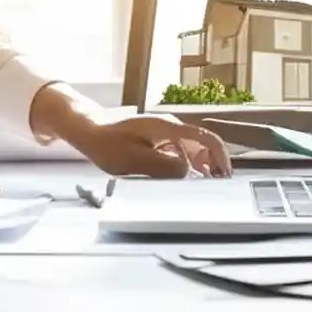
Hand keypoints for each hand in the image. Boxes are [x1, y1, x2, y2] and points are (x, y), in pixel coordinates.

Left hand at [28, 83, 231, 178]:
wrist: (86, 127)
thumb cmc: (106, 142)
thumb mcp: (134, 160)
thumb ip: (164, 167)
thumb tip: (188, 173)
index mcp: (168, 128)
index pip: (206, 138)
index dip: (220, 157)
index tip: (225, 175)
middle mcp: (169, 126)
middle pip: (202, 143)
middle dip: (213, 163)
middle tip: (217, 184)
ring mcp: (162, 130)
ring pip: (191, 146)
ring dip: (200, 163)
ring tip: (204, 183)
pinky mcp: (155, 136)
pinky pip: (178, 148)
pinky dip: (187, 162)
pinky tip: (183, 176)